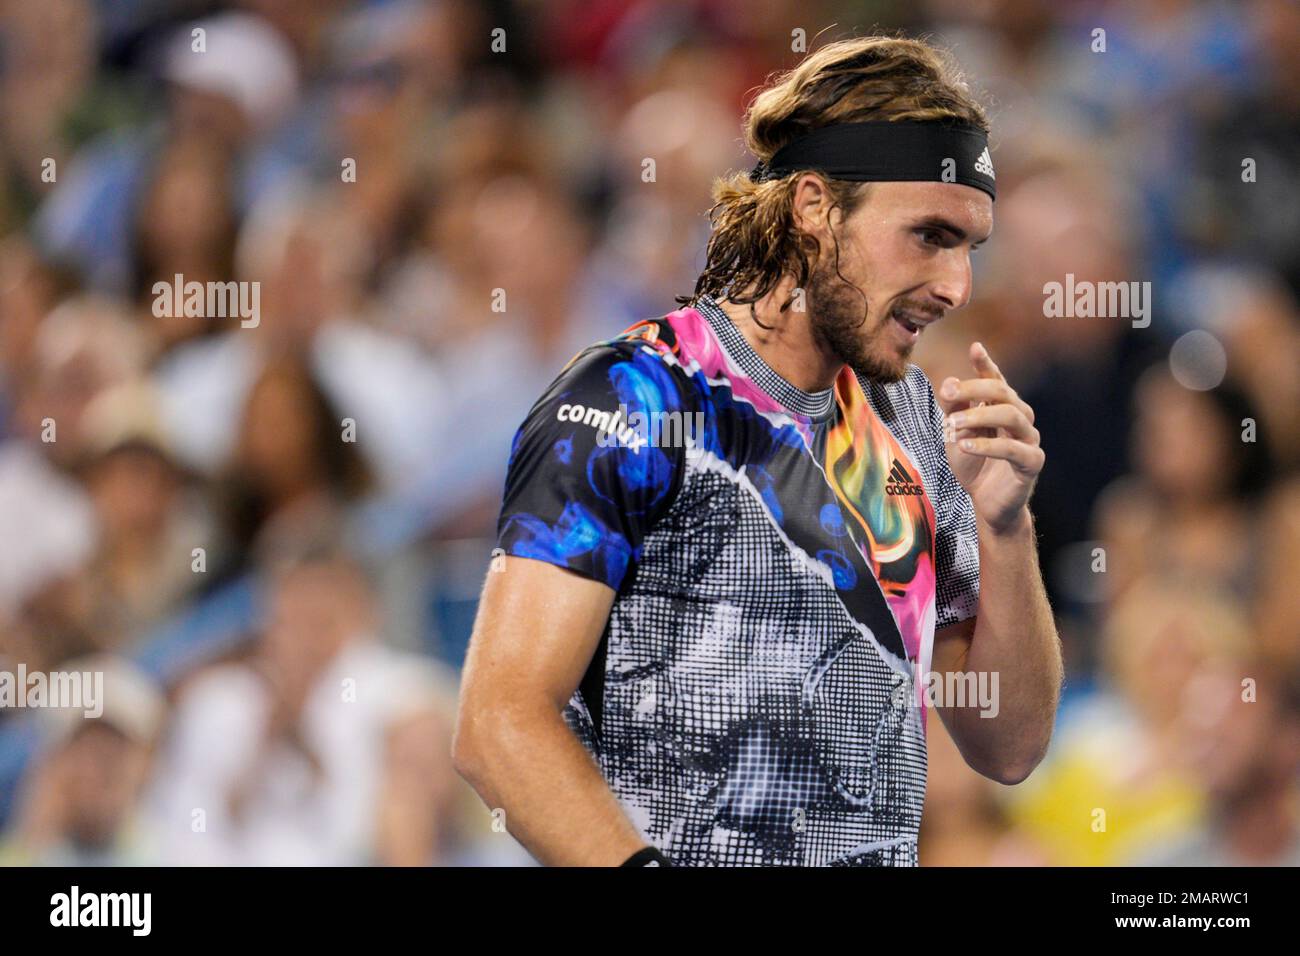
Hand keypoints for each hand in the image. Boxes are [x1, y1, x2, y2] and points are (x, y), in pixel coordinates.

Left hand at [936, 342, 1043, 535]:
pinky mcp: (1032, 462)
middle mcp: (1020, 418)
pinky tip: (964, 445)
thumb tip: (948, 383)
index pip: (996, 380)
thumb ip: (954, 410)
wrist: (986, 503)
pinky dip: (987, 445)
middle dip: (973, 389)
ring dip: (979, 415)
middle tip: (946, 393)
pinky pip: (1012, 449)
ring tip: (952, 424)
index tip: (974, 347)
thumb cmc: (973, 465)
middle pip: (1002, 392)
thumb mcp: (956, 434)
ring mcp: (1029, 439)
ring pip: (1012, 415)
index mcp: (1002, 407)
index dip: (986, 364)